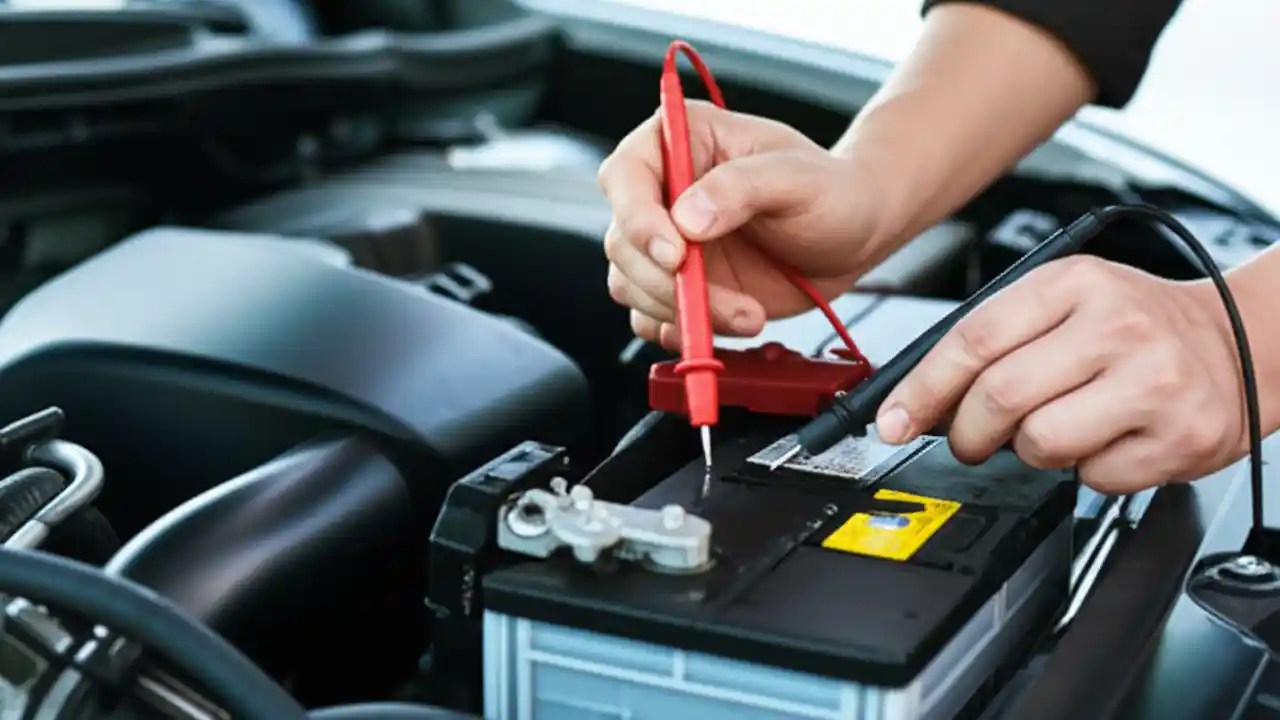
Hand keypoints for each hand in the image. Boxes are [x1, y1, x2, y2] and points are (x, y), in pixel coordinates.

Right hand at [598, 101, 890, 349]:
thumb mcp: (797, 178)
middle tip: (716, 298)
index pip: (626, 175)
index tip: (675, 254)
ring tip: (747, 314)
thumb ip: (740, 188)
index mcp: (682, 139)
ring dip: (683, 311)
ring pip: (632, 286)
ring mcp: (667, 242)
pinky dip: (683, 330)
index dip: (639, 218)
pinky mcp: (678, 286)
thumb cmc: (830, 191)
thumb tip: (688, 219)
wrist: (853, 235)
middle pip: (624, 241)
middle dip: (666, 280)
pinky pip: (651, 318)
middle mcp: (663, 190)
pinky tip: (728, 322)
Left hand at [876, 256, 1246, 493]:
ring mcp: (1153, 383)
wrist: (1243, 341)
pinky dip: (1084, 471)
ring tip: (1055, 428)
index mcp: (1076, 282)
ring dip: (1029, 451)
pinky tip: (1106, 440)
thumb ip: (998, 338)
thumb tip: (921, 401)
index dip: (921, 389)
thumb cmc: (1139, 323)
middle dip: (967, 432)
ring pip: (1039, 444)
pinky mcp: (1180, 438)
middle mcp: (1117, 326)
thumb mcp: (1069, 301)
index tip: (893, 421)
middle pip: (998, 397)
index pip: (974, 339)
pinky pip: (1092, 477)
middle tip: (970, 438)